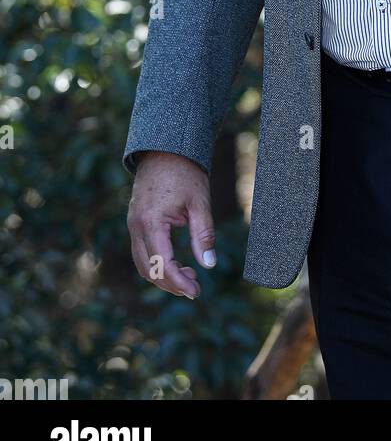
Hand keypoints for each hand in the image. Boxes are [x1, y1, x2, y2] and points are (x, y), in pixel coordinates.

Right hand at [127, 151, 216, 298]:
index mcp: (151, 222)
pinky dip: (156, 263)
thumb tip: (209, 265)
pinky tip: (177, 262)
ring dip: (162, 275)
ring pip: (142, 263)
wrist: (165, 148)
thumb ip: (203, 234)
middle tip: (195, 287)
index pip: (162, 265)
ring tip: (189, 276)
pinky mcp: (135, 221)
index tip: (197, 292)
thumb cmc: (185, 172)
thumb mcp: (200, 202)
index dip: (179, 283)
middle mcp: (136, 226)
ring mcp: (132, 224)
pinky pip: (141, 251)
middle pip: (148, 270)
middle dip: (171, 284)